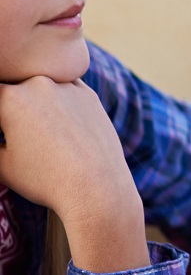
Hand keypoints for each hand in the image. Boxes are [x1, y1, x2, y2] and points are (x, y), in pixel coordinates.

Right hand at [0, 76, 145, 271]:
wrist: (97, 190)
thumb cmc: (45, 180)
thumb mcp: (1, 164)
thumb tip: (1, 134)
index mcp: (10, 98)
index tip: (5, 135)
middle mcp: (39, 84)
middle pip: (12, 87)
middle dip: (8, 108)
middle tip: (18, 135)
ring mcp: (67, 86)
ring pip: (37, 85)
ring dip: (30, 100)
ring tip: (37, 132)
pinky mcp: (89, 95)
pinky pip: (63, 90)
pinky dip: (55, 101)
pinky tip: (57, 124)